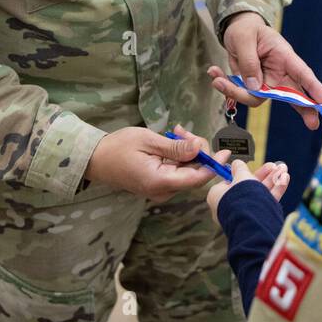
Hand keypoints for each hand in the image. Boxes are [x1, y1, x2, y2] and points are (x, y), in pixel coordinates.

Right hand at [83, 124, 230, 201]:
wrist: (95, 159)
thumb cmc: (118, 147)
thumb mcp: (148, 141)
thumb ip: (176, 148)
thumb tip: (199, 148)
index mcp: (160, 182)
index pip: (196, 179)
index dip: (213, 166)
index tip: (225, 152)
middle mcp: (163, 191)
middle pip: (193, 174)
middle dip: (196, 151)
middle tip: (183, 130)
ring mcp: (160, 189)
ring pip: (185, 171)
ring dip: (187, 152)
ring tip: (177, 131)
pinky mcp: (157, 185)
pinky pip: (176, 171)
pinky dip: (179, 156)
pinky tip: (173, 139)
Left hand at [206, 159, 290, 225]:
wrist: (251, 222)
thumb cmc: (240, 197)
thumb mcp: (241, 176)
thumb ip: (240, 169)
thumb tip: (237, 163)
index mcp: (218, 196)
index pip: (230, 182)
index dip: (241, 173)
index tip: (250, 166)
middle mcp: (229, 206)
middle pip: (248, 186)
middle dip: (264, 175)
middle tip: (275, 166)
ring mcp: (244, 213)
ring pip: (259, 194)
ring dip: (272, 180)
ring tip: (283, 169)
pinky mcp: (257, 219)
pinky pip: (265, 202)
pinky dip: (275, 191)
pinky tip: (285, 179)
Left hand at [215, 12, 321, 129]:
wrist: (237, 29)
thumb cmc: (246, 29)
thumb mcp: (245, 39)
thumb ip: (249, 62)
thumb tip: (254, 87)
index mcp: (284, 56)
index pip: (302, 73)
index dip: (315, 89)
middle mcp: (279, 72)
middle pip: (293, 95)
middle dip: (303, 110)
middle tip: (313, 124)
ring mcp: (266, 82)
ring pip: (257, 97)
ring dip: (235, 92)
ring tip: (216, 76)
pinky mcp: (253, 86)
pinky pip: (241, 94)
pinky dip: (225, 86)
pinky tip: (214, 72)